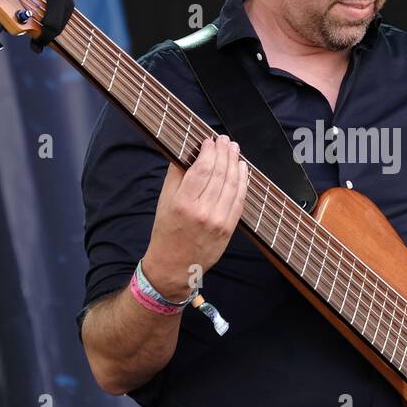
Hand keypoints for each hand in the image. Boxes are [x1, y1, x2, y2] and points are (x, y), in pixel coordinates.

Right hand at [141, 135, 248, 300]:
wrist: (174, 266)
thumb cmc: (166, 232)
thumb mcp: (163, 202)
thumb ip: (176, 176)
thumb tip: (187, 152)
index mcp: (182, 203)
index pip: (201, 169)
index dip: (209, 152)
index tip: (210, 140)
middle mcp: (202, 211)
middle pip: (219, 174)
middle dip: (224, 153)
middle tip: (225, 140)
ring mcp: (219, 221)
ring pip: (232, 185)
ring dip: (235, 164)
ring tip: (234, 150)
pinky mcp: (229, 229)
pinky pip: (239, 200)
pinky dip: (243, 182)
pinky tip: (242, 170)